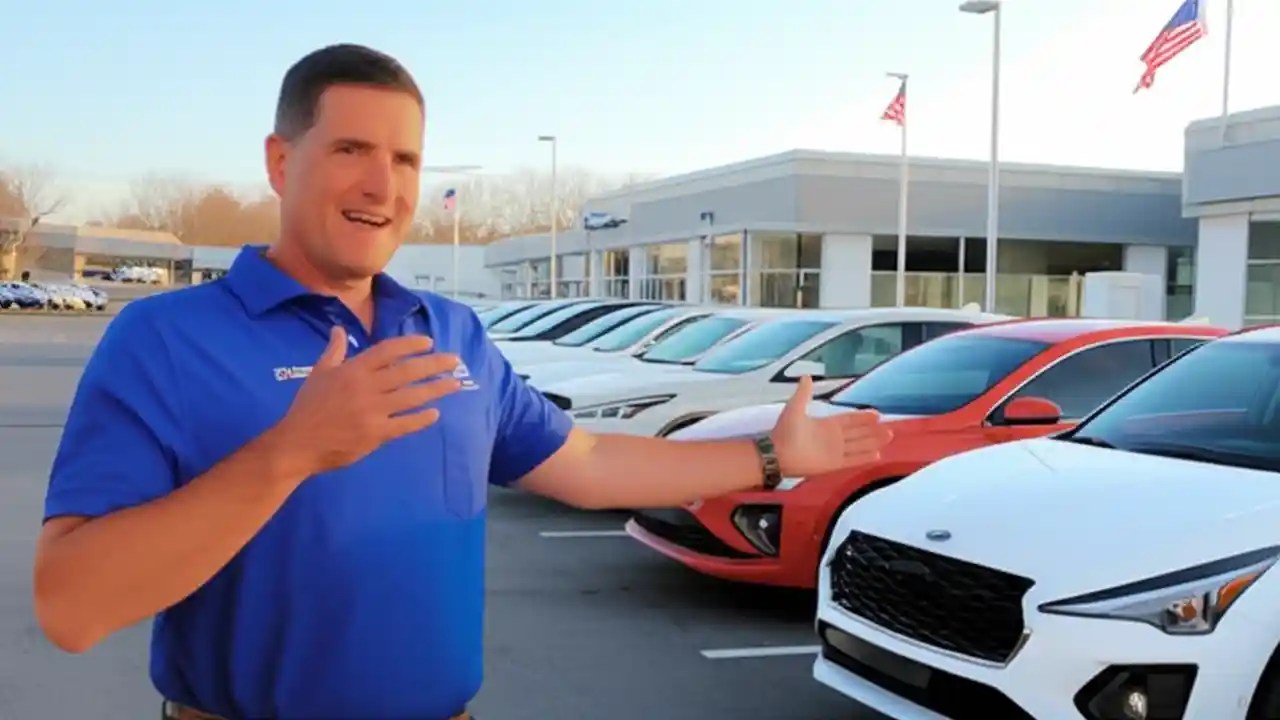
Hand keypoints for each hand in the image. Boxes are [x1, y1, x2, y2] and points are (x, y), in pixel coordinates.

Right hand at [270, 326, 463, 476]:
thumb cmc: (307, 406)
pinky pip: (405, 424)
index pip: (388, 350)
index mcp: (353, 369)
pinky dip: (421, 418)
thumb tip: (339, 329)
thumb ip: (334, 350)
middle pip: (407, 371)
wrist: (297, 443)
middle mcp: (366, 386)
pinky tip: (435, 414)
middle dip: (434, 364)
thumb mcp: (318, 372)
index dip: (410, 344)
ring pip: (411, 396)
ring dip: (436, 389)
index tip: (429, 342)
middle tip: (456, 360)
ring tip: (455, 383)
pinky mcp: (376, 433)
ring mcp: (373, 410)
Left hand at [769, 375, 891, 477]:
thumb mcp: (794, 408)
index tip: (877, 414)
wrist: (777, 453)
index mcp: (825, 425)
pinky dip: (864, 457)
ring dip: (873, 442)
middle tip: (889, 428)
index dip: (862, 417)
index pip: (849, 420)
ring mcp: (834, 452)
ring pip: (859, 446)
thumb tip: (806, 375)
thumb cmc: (784, 431)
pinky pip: (852, 460)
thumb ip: (803, 394)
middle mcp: (833, 438)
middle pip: (858, 434)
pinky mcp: (833, 464)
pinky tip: (877, 455)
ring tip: (888, 438)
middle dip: (873, 431)